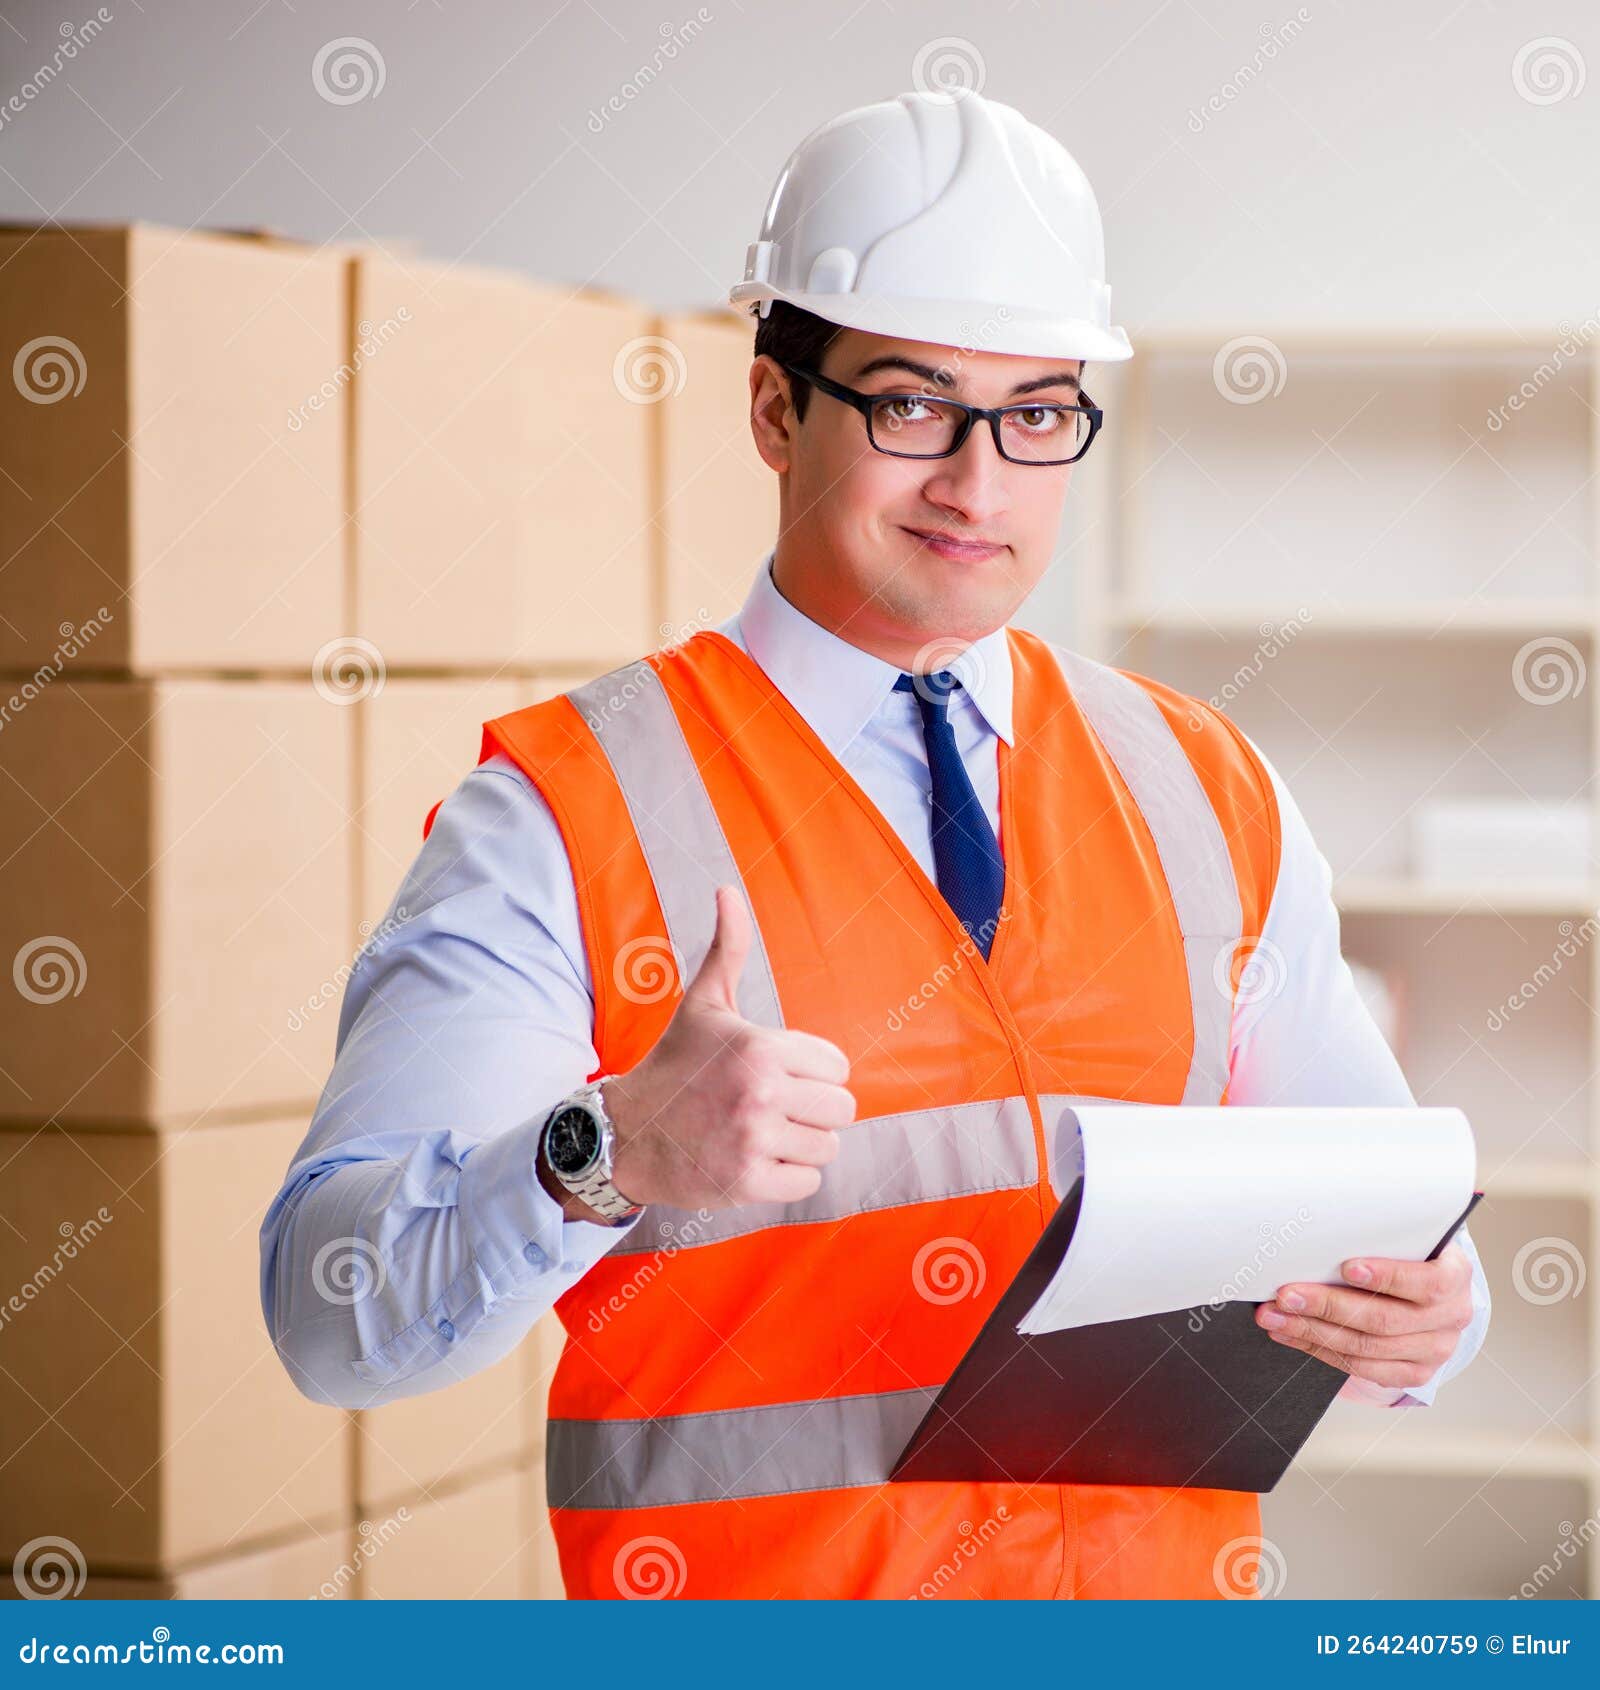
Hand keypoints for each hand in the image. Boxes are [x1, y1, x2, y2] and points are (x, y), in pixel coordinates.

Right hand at [601, 884, 855, 1211]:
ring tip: (763, 1133)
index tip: (779, 1075)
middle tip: (775, 1108)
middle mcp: (761, 1094)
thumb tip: (727, 889)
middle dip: (813, 1110)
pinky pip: (807, 1183)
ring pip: (827, 1147)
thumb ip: (730, 947)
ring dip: (801, 1144)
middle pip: (841, 1110)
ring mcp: (754, 1141)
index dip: (813, 1072)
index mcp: (761, 1048)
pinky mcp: (746, 1184)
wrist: (625, 1133)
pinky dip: (787, 1176)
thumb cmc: (674, 1065)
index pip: (838, 1067)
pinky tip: (754, 1159)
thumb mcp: (704, 1004)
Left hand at [1253, 1242, 1474, 1392]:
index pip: (1427, 1282)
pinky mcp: (1414, 1373)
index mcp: (1455, 1275)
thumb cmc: (1409, 1253)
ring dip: (1312, 1332)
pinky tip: (1292, 1335)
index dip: (1387, 1277)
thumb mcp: (1408, 1235)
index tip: (1347, 1267)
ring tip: (1275, 1317)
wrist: (1432, 1289)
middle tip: (1286, 1295)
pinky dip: (1320, 1350)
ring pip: (1366, 1348)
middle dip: (1327, 1306)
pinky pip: (1362, 1369)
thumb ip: (1379, 1232)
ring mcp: (1435, 1350)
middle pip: (1384, 1319)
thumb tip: (1322, 1224)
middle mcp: (1451, 1317)